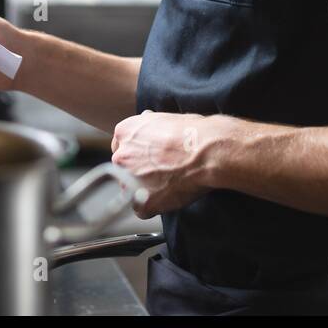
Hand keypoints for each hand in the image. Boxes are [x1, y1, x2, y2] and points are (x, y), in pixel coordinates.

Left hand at [111, 111, 229, 217]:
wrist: (206, 152)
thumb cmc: (192, 132)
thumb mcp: (164, 117)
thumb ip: (148, 126)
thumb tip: (147, 126)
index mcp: (124, 132)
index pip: (121, 147)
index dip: (137, 153)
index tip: (148, 158)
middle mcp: (121, 156)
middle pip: (124, 169)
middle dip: (139, 172)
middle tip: (161, 171)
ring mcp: (129, 181)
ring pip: (131, 190)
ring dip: (145, 190)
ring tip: (168, 183)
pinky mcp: (141, 202)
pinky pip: (142, 209)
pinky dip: (155, 206)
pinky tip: (169, 196)